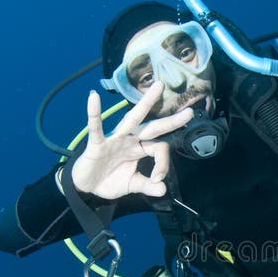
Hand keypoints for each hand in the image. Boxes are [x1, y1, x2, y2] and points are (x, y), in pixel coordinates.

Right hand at [71, 83, 193, 198]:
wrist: (87, 187)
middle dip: (171, 120)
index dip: (163, 164)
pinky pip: (96, 127)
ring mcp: (114, 139)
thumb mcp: (132, 185)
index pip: (159, 149)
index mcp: (140, 149)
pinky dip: (94, 113)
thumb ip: (147, 186)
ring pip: (132, 119)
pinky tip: (94, 98)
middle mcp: (130, 140)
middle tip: (190, 112)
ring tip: (159, 86)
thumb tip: (163, 189)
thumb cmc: (109, 180)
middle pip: (153, 127)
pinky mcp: (97, 143)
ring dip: (146, 103)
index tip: (157, 179)